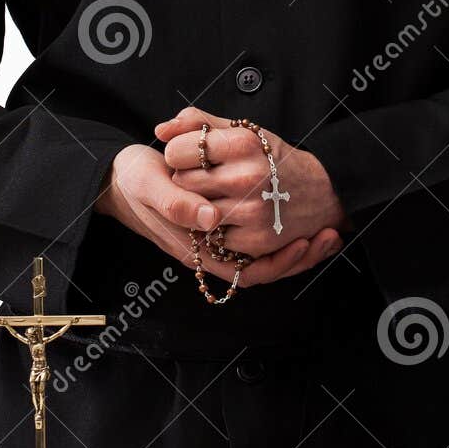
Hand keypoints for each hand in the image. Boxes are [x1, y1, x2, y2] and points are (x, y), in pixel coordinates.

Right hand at [94, 143, 339, 287]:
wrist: (117, 178)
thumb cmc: (133, 180)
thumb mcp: (150, 185)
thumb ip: (176, 203)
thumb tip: (210, 219)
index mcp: (195, 245)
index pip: (248, 269)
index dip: (281, 261)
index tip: (307, 242)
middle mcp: (210, 249)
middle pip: (265, 269)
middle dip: (300, 257)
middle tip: (330, 237)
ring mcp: (216, 240)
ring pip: (265, 258)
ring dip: (297, 249)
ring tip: (328, 233)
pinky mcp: (220, 225)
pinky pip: (258, 241)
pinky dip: (282, 235)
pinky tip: (304, 222)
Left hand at [153, 105, 353, 254]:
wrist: (324, 191)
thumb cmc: (274, 158)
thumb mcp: (243, 130)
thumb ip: (198, 123)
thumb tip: (159, 130)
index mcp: (242, 143)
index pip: (177, 151)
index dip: (180, 153)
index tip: (194, 156)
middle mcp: (247, 177)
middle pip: (182, 183)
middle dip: (187, 180)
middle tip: (206, 178)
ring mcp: (251, 211)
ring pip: (194, 213)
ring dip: (199, 208)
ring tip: (217, 197)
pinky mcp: (256, 240)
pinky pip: (214, 238)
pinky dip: (217, 230)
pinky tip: (230, 217)